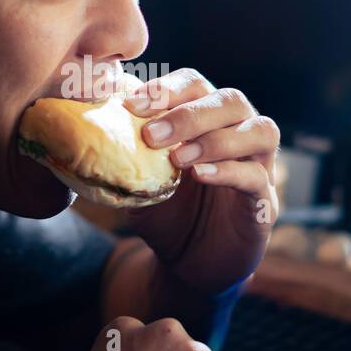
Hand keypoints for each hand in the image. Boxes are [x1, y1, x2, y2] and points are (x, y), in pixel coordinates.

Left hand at [123, 69, 279, 292]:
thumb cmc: (165, 214)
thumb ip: (124, 154)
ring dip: (215, 138)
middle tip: (153, 135)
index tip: (133, 104)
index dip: (167, 88)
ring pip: (260, 130)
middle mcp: (240, 134)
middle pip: (231, 100)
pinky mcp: (265, 203)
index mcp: (208, 120)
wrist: (187, 265)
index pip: (196, 85)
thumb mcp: (138, 182)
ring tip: (178, 158)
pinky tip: (199, 176)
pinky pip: (257, 176)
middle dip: (189, 113)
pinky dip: (229, 171)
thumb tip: (85, 127)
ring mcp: (260, 166)